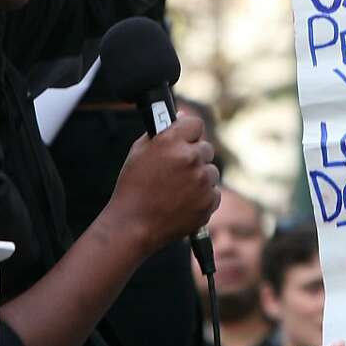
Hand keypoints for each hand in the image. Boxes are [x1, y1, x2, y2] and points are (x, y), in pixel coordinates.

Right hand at [108, 114, 218, 249]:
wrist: (133, 225)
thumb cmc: (132, 187)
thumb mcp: (140, 151)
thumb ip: (162, 132)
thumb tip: (180, 120)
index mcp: (171, 141)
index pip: (195, 124)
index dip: (189, 132)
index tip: (185, 138)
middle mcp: (190, 158)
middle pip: (206, 148)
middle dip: (194, 156)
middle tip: (177, 169)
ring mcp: (202, 181)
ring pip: (211, 171)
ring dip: (199, 177)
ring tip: (178, 189)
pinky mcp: (209, 202)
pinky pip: (213, 192)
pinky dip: (203, 196)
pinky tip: (183, 202)